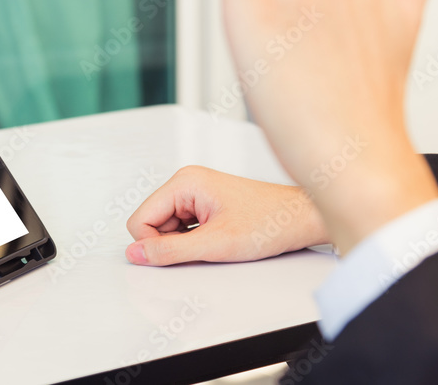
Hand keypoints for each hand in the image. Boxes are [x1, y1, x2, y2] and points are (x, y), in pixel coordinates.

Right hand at [125, 166, 327, 265]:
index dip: (153, 245)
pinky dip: (194, 240)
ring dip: (184, 243)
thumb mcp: (215, 244)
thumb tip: (136, 255)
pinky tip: (217, 240)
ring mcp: (195, 193)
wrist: (302, 218)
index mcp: (184, 182)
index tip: (179, 254)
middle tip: (204, 247)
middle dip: (171, 243)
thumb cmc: (270, 222)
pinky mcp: (204, 204)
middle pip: (151, 223)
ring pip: (166, 228)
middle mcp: (186, 183)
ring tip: (216, 241)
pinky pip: (181, 228)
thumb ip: (169, 251)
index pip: (140, 220)